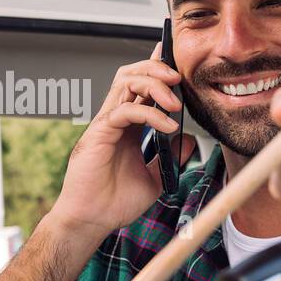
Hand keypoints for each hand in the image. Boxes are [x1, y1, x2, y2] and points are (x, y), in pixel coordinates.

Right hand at [48, 44, 183, 241]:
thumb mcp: (155, 177)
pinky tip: (168, 127)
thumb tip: (188, 139)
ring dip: (154, 84)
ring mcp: (105, 124)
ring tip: (175, 102)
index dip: (156, 69)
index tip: (175, 59)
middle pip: (131, 74)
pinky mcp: (99, 133)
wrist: (92, 221)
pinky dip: (150, 114)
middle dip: (156, 68)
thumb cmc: (114, 203)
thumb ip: (170, 157)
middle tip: (179, 78)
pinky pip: (126, 111)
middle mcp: (115, 119)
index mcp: (126, 126)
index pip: (140, 87)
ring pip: (125, 82)